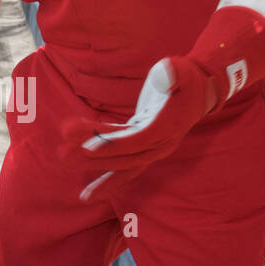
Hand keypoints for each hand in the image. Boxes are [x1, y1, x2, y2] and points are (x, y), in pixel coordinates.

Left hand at [64, 56, 213, 199]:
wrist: (200, 93)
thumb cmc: (187, 78)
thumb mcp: (181, 70)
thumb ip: (171, 74)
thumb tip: (166, 75)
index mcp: (167, 127)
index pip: (137, 140)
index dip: (112, 144)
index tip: (87, 146)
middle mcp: (160, 144)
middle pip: (125, 156)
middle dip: (93, 157)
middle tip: (64, 154)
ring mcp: (152, 149)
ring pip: (123, 165)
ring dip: (95, 169)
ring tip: (72, 178)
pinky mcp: (142, 148)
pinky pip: (123, 167)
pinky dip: (106, 180)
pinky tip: (87, 195)